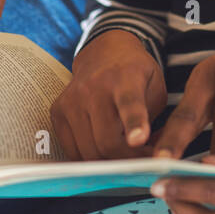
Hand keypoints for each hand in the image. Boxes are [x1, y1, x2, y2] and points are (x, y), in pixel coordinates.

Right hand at [50, 30, 167, 160]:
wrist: (103, 52)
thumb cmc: (135, 75)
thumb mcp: (156, 88)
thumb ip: (156, 120)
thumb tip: (156, 155)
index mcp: (125, 77)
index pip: (129, 103)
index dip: (134, 123)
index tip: (139, 139)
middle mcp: (94, 87)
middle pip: (106, 141)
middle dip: (127, 159)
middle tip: (142, 159)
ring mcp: (72, 100)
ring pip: (89, 151)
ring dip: (109, 161)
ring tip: (124, 152)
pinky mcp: (58, 111)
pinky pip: (72, 150)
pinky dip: (90, 158)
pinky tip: (103, 149)